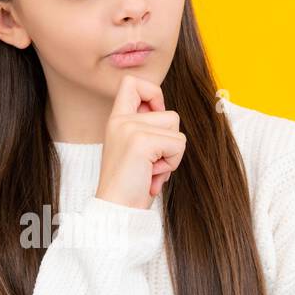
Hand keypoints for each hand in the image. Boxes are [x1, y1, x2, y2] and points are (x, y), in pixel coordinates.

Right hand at [95, 74, 185, 208]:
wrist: (117, 211)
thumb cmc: (131, 186)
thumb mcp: (136, 150)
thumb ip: (147, 129)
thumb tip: (168, 115)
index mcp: (116, 120)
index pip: (132, 83)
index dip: (153, 93)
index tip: (155, 115)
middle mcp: (120, 120)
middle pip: (170, 114)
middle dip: (170, 142)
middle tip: (150, 163)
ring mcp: (130, 129)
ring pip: (176, 129)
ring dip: (172, 154)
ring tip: (150, 169)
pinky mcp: (142, 142)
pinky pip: (178, 144)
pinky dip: (172, 164)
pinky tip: (152, 175)